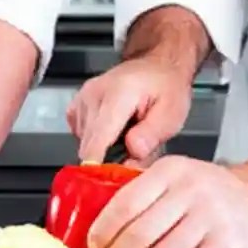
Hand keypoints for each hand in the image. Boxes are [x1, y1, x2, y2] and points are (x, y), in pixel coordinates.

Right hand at [67, 56, 193, 164]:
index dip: (97, 164)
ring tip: (125, 137)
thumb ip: (152, 134)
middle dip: (108, 159)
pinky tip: (113, 132)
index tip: (100, 182)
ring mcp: (82, 98)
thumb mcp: (171, 113)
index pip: (99, 135)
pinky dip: (94, 140)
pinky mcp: (76, 105)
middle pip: (90, 145)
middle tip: (133, 157)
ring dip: (102, 149)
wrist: (156, 65)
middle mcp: (94, 93)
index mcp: (119, 94)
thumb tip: (132, 153)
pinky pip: (79, 134)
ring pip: (84, 142)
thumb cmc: (165, 87)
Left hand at [87, 156, 247, 247]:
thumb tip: (99, 218)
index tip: (93, 243)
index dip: (104, 228)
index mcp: (171, 171)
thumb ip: (143, 190)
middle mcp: (190, 191)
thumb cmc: (209, 192)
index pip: (126, 202)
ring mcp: (210, 219)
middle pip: (139, 233)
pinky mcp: (224, 247)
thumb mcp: (176, 175)